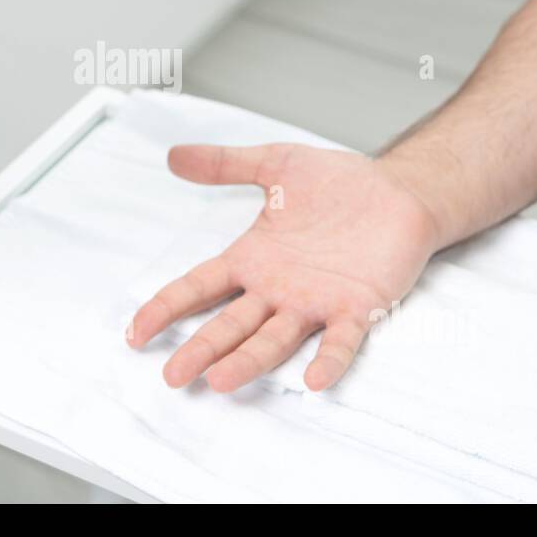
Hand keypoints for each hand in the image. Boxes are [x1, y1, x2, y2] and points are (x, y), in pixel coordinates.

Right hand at [127, 143, 441, 391]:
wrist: (400, 191)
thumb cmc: (340, 185)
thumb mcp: (275, 165)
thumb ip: (225, 164)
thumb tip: (174, 155)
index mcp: (253, 259)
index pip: (199, 288)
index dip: (167, 308)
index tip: (136, 332)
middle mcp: (278, 289)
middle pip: (229, 325)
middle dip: (200, 350)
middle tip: (173, 375)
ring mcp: (315, 303)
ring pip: (273, 339)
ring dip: (248, 361)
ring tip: (220, 381)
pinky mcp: (358, 307)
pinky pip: (340, 341)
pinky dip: (327, 361)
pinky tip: (312, 380)